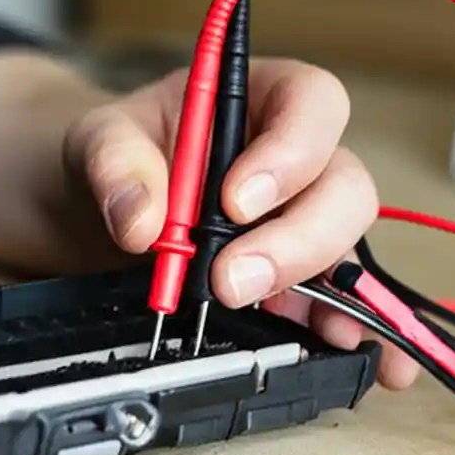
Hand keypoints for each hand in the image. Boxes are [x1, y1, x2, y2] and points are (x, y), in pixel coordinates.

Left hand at [63, 59, 418, 389]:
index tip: (235, 203)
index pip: (312, 105)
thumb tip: (143, 221)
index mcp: (262, 98)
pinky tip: (357, 357)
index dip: (291, 153)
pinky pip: (337, 301)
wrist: (96, 207)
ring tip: (291, 324)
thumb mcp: (99, 140)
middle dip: (296, 241)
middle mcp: (298, 158)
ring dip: (319, 292)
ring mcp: (302, 220)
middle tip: (233, 281)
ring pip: (345, 249)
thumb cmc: (117, 155)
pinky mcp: (295, 276)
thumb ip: (116, 164)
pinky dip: (348, 327)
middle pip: (342, 188)